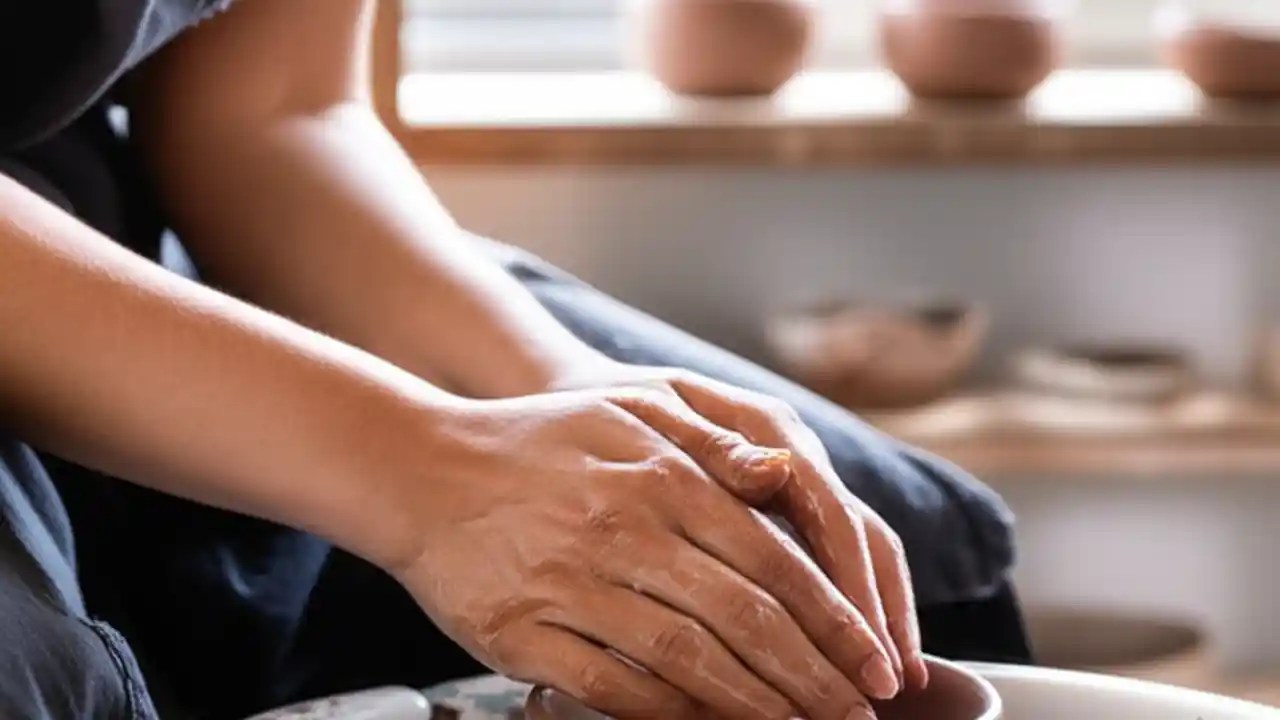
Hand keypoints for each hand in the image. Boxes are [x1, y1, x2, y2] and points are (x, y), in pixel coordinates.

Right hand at [389, 390, 898, 719]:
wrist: (420, 470)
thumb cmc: (533, 441)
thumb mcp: (626, 413)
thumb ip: (710, 446)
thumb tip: (787, 477)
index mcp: (662, 478)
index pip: (773, 561)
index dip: (833, 621)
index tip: (873, 664)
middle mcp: (626, 532)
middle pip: (744, 619)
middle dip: (814, 676)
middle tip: (856, 715)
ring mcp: (573, 586)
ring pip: (688, 660)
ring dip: (754, 704)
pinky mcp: (524, 633)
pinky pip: (612, 687)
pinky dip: (669, 713)